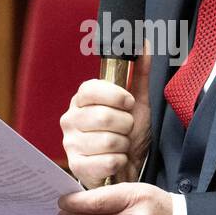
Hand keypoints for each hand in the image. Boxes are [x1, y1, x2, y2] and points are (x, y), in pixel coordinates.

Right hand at [61, 45, 151, 187]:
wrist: (126, 169)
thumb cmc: (129, 135)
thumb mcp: (137, 103)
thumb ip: (139, 74)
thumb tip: (145, 45)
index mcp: (81, 100)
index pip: (91, 89)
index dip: (115, 96)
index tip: (128, 103)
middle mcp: (70, 119)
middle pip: (103, 116)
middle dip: (125, 125)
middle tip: (126, 130)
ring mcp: (70, 144)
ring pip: (108, 140)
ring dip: (124, 145)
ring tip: (121, 146)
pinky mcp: (76, 166)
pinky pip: (108, 160)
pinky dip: (120, 161)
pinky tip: (116, 160)